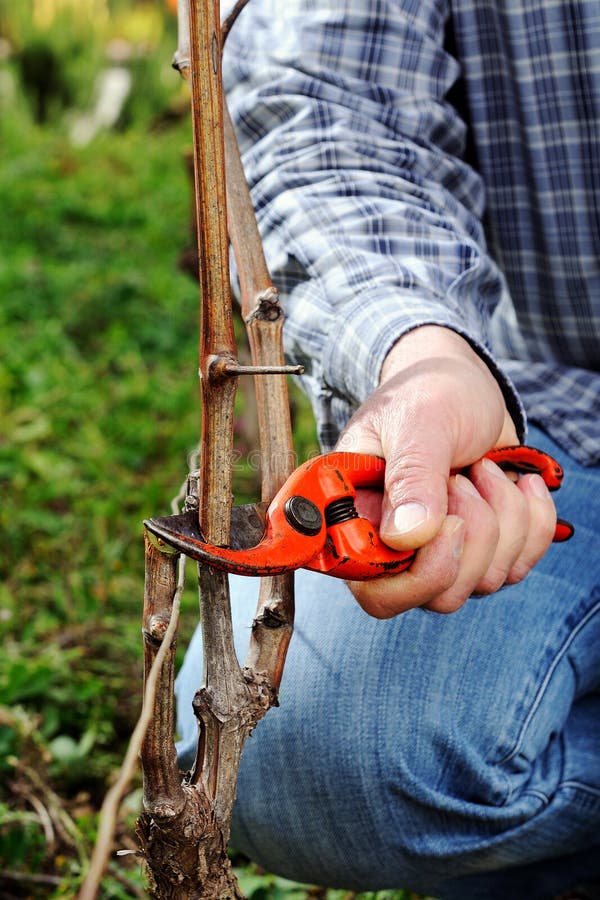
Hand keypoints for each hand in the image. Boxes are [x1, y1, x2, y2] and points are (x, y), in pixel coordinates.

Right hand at [337, 326, 557, 616]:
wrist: (467, 384)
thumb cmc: (428, 392)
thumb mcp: (418, 421)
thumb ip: (411, 475)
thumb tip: (406, 537)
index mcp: (356, 519)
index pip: (373, 590)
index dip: (417, 571)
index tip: (447, 518)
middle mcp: (393, 548)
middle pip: (438, 596)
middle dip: (472, 535)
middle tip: (463, 478)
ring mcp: (439, 554)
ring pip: (483, 581)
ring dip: (501, 517)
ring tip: (482, 468)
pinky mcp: (481, 551)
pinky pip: (519, 565)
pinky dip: (532, 520)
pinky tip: (516, 481)